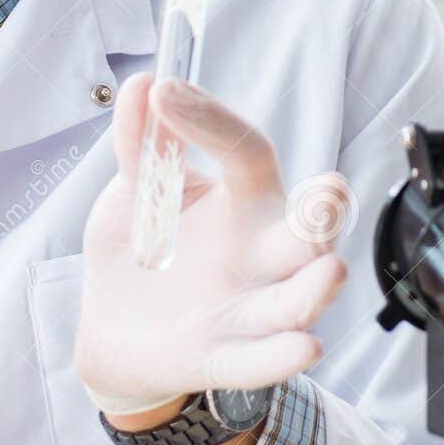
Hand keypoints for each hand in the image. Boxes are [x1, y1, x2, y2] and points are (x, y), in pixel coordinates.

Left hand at [75, 74, 349, 418]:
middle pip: (306, 232)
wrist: (113, 325)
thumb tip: (143, 82)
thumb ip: (142, 145)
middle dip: (324, 217)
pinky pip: (261, 361)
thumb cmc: (143, 247)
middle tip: (328, 193)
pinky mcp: (223, 358)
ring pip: (296, 301)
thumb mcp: (136, 193)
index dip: (213, 121)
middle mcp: (260, 253)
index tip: (165, 91)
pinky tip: (304, 346)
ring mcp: (247, 309)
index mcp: (244, 201)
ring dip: (315, 288)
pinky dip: (281, 356)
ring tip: (330, 271)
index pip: (248, 152)